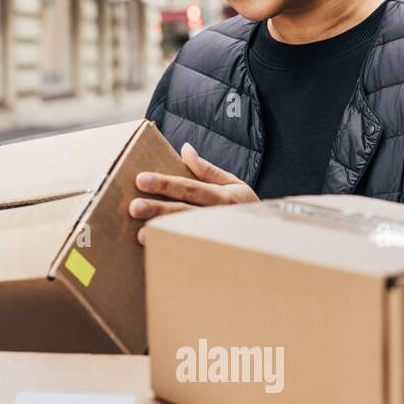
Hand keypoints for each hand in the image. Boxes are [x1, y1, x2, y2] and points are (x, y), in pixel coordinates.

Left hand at [128, 142, 258, 243]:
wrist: (268, 239)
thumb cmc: (245, 207)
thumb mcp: (233, 183)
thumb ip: (207, 170)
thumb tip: (185, 148)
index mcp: (224, 196)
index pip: (189, 187)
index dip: (165, 183)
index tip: (141, 180)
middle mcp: (220, 217)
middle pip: (184, 211)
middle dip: (158, 209)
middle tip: (134, 207)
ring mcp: (218, 238)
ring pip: (187, 234)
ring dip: (163, 233)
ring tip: (140, 234)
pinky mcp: (215, 254)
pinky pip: (193, 253)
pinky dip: (175, 252)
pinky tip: (157, 251)